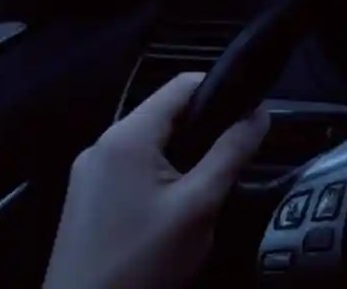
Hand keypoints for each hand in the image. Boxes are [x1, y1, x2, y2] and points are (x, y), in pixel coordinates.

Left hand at [44, 73, 269, 288]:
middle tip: (236, 160)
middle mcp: (101, 145)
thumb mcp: (199, 205)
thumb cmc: (143, 260)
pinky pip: (132, 171)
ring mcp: (89, 174)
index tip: (252, 113)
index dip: (222, 89)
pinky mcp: (87, 200)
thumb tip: (259, 114)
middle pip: (165, 115)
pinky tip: (176, 210)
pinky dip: (160, 178)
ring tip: (209, 189)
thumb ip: (231, 153)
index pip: (181, 85)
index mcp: (127, 136)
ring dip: (184, 157)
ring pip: (150, 146)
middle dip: (204, 130)